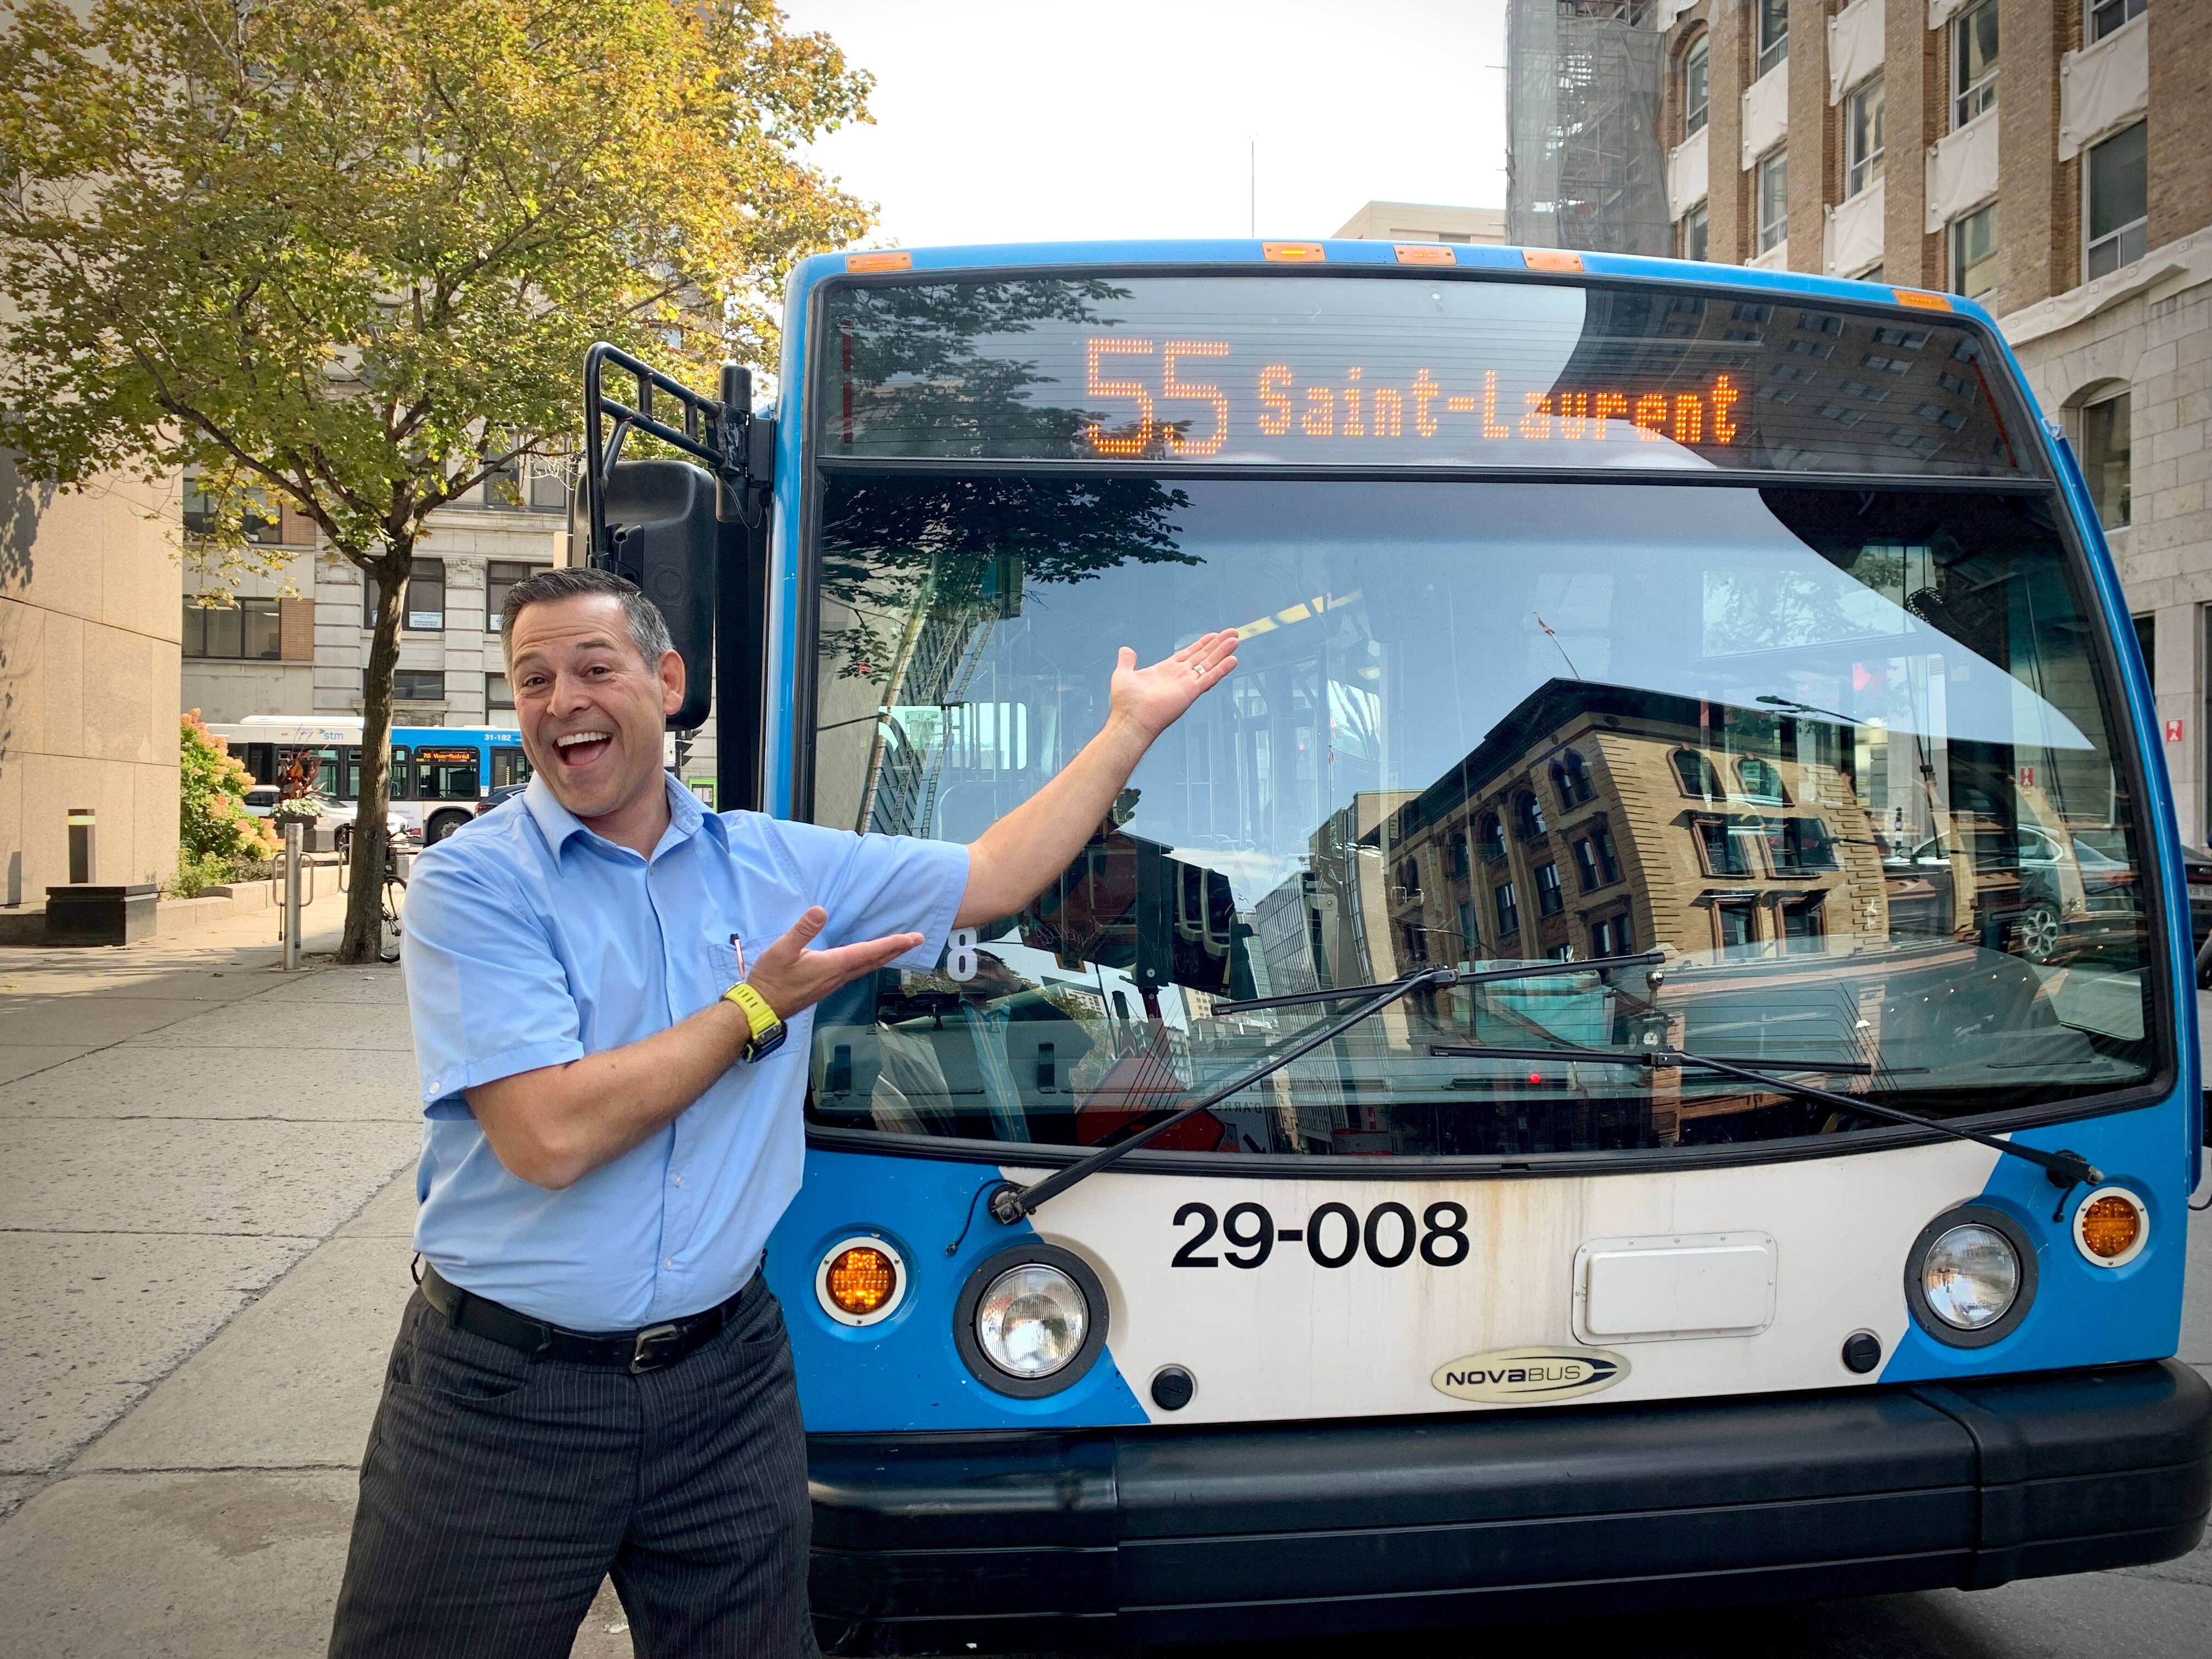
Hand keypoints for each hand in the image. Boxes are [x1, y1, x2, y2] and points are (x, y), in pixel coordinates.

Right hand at [743, 907, 921, 1022]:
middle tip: (917, 939)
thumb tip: (821, 911)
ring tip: (899, 947)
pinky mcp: (826, 986)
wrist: (761, 1008)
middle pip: (874, 961)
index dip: (892, 943)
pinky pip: (856, 972)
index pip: (869, 952)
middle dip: (896, 949)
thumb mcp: (782, 950)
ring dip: (885, 956)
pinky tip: (868, 960)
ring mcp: (833, 983)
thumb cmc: (771, 979)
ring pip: (866, 968)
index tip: (912, 938)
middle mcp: (839, 976)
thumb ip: (802, 930)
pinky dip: (870, 963)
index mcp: (833, 965)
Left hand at [1109, 629, 1238, 738]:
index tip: (1213, 636)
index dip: (1201, 645)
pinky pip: (1209, 677)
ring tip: (1235, 640)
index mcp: (1166, 671)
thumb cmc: (1126, 703)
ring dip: (1222, 652)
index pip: (1188, 654)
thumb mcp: (1123, 674)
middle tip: (1232, 633)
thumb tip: (1125, 650)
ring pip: (1209, 664)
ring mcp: (1186, 684)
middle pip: (1202, 657)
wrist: (1130, 719)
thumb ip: (1127, 661)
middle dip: (1217, 645)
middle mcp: (1179, 677)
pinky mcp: (1191, 692)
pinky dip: (1221, 669)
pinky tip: (1233, 660)